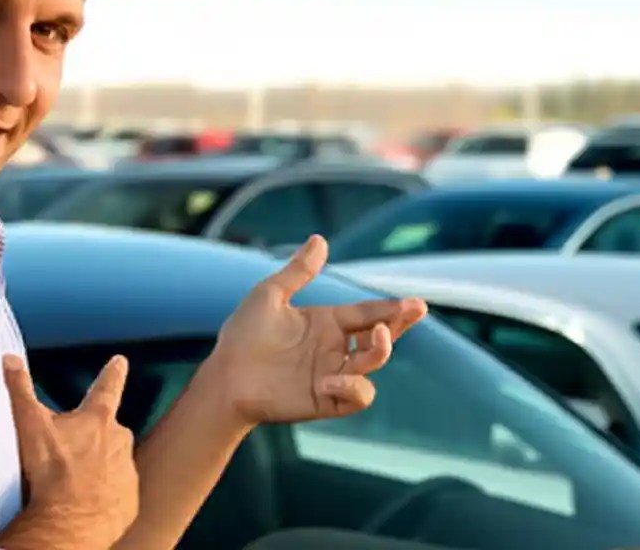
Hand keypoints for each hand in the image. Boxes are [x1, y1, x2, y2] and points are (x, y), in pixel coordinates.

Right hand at [0, 355, 138, 549]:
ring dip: (98, 468)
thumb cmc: (50, 473)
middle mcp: (120, 441)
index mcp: (98, 419)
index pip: (107, 387)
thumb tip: (10, 359)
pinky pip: (118, 494)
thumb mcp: (29, 424)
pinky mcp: (129, 500)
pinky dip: (104, 495)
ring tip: (72, 482)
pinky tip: (84, 502)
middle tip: (70, 452)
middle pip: (109, 430)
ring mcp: (127, 472)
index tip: (120, 362)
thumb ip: (19, 388)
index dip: (113, 373)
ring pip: (114, 463)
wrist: (69, 524)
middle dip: (94, 437)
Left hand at [212, 234, 426, 424]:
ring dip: (381, 352)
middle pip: (380, 338)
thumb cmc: (242, 336)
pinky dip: (353, 388)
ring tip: (377, 336)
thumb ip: (298, 271)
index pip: (367, 313)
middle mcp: (335, 349)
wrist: (224, 377)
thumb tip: (320, 239)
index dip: (392, 308)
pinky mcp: (325, 399)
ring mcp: (332, 375)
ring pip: (372, 365)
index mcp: (327, 324)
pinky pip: (356, 397)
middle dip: (399, 325)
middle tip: (412, 310)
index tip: (415, 303)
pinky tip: (331, 379)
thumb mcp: (269, 295)